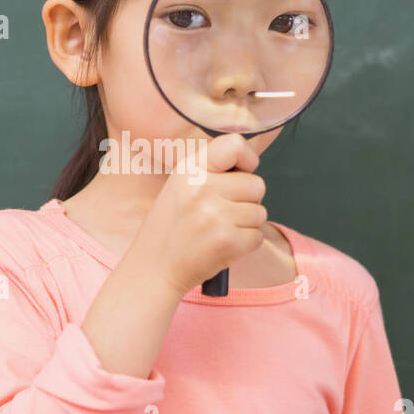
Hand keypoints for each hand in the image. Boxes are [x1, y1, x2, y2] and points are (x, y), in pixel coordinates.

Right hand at [126, 133, 267, 296]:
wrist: (154, 269)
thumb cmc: (171, 228)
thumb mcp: (180, 186)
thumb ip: (211, 171)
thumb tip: (250, 166)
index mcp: (189, 170)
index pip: (234, 144)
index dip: (247, 158)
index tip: (243, 171)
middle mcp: (202, 189)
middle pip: (256, 184)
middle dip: (247, 200)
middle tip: (223, 214)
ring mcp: (215, 216)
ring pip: (260, 213)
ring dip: (246, 225)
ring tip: (219, 231)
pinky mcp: (227, 241)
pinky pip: (257, 236)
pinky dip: (245, 244)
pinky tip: (222, 246)